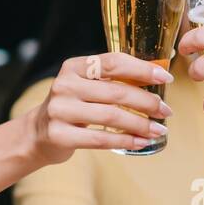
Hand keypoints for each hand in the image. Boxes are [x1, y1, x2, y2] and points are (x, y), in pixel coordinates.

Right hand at [32, 53, 174, 164]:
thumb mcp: (87, 87)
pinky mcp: (59, 135)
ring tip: (159, 130)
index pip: (113, 62)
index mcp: (74, 66)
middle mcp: (65, 85)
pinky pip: (100, 139)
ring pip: (111, 116)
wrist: (37, 134)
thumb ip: (113, 81)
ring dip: (140, 124)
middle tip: (166, 111)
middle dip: (147, 102)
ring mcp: (60, 110)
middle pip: (116, 92)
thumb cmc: (73, 107)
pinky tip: (142, 142)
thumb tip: (157, 78)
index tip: (166, 77)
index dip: (142, 69)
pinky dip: (125, 141)